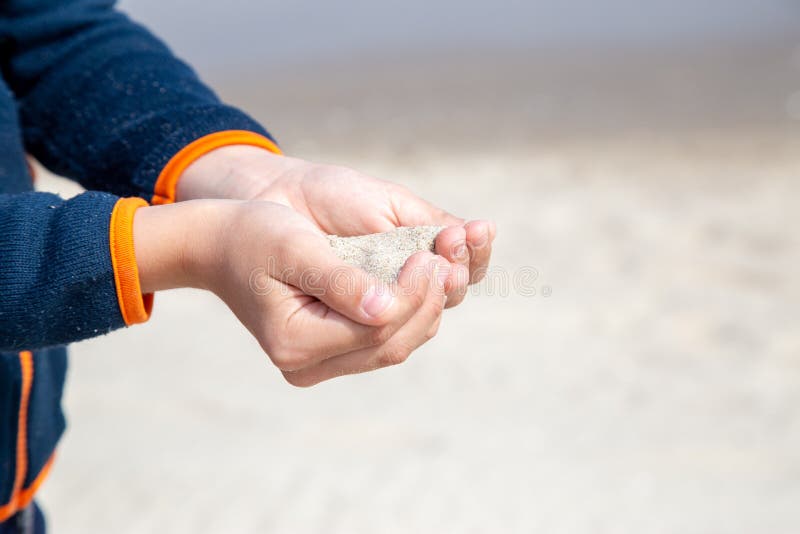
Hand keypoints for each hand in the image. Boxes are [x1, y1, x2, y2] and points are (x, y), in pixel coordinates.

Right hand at [133, 199, 450, 385]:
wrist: (220, 244)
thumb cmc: (252, 235)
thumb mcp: (293, 247)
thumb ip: (340, 281)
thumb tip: (387, 308)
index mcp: (294, 342)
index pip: (376, 328)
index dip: (413, 294)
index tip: (432, 256)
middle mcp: (306, 364)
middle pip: (391, 345)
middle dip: (426, 303)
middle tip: (445, 261)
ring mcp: (318, 363)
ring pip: (393, 346)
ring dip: (423, 309)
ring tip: (440, 268)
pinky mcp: (330, 351)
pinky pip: (382, 340)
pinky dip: (408, 313)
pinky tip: (421, 283)